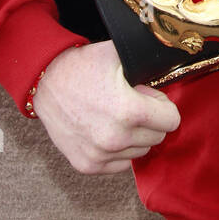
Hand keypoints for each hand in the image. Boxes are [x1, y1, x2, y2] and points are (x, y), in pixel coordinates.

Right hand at [31, 40, 180, 174]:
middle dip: (150, 120)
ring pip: (140, 151)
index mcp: (129, 111)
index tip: (147, 97)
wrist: (44, 82)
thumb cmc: (82, 66)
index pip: (172, 120)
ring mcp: (100, 155)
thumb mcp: (119, 54)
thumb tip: (175, 62)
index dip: (162, 105)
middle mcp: (116, 138)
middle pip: (158, 136)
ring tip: (114, 116)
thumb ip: (150, 60)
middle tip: (129, 104)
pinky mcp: (87, 165)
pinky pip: (121, 164)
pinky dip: (117, 150)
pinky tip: (103, 130)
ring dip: (134, 136)